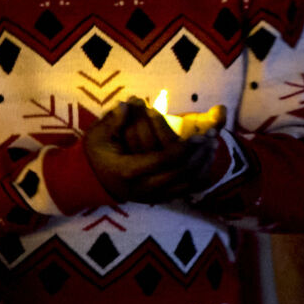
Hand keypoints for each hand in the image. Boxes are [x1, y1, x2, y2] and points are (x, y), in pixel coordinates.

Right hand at [84, 99, 224, 202]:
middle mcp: (142, 187)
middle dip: (199, 155)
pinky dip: (199, 175)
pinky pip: (186, 190)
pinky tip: (206, 159)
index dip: (184, 149)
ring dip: (203, 165)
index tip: (200, 136)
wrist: (90, 181)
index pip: (163, 162)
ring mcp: (151, 196)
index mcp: (128, 171)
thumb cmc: (96, 154)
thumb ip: (113, 121)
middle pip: (180, 174)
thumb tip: (126, 104)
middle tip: (212, 138)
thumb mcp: (98, 136)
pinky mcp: (158, 198)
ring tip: (213, 146)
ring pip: (186, 184)